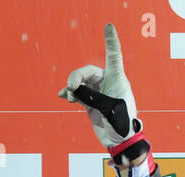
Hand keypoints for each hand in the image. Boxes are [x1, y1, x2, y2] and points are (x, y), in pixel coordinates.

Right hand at [59, 23, 142, 153]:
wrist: (121, 141)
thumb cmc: (121, 123)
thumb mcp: (107, 107)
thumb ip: (89, 96)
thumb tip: (72, 92)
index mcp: (117, 79)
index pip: (113, 55)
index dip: (111, 40)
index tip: (109, 26)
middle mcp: (108, 83)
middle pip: (87, 71)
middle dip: (76, 78)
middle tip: (71, 88)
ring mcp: (99, 93)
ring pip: (81, 82)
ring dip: (72, 87)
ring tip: (70, 97)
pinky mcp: (92, 103)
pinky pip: (78, 93)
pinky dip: (70, 93)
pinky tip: (63, 95)